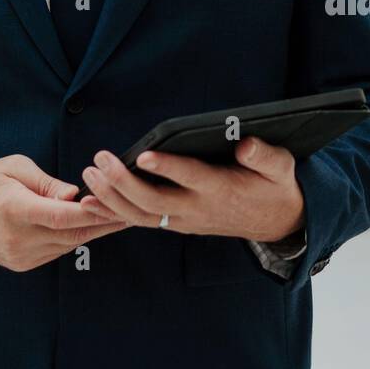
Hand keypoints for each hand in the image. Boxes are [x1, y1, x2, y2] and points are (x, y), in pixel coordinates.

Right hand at [0, 155, 126, 271]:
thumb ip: (46, 182)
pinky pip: (56, 252)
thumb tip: (74, 194)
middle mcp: (18, 238)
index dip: (91, 212)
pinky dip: (74, 239)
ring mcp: (19, 255)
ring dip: (93, 233)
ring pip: (67, 246)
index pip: (62, 216)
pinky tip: (90, 228)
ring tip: (118, 218)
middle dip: (102, 223)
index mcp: (14, 209)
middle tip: (129, 211)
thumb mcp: (14, 167)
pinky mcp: (21, 264)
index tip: (115, 204)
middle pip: (71, 234)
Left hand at [79, 137, 305, 240]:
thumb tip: (246, 145)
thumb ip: (264, 156)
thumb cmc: (274, 187)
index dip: (167, 167)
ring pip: (141, 216)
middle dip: (123, 182)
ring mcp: (185, 220)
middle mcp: (198, 208)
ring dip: (112, 198)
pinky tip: (91, 202)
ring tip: (89, 176)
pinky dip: (114, 213)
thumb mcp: (280, 168)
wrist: (277, 223)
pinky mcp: (177, 223)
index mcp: (221, 189)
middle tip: (100, 160)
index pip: (190, 177)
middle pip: (154, 201)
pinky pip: (141, 221)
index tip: (143, 155)